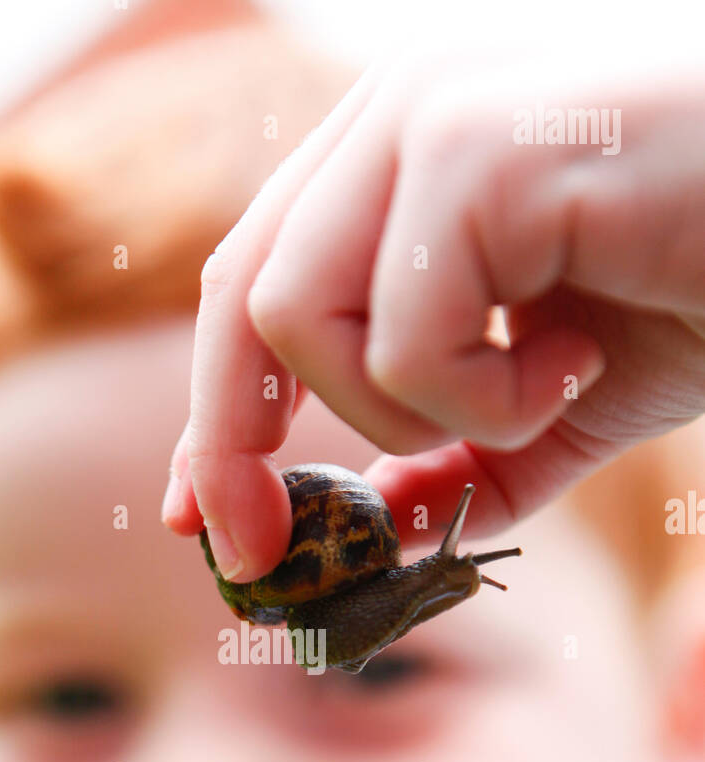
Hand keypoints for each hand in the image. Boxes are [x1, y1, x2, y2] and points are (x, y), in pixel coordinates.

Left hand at [161, 46, 704, 581]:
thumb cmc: (701, 280)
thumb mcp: (561, 401)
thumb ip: (464, 459)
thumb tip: (377, 522)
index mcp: (398, 156)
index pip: (250, 284)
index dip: (214, 414)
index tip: (199, 520)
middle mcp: (395, 115)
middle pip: (237, 299)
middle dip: (228, 447)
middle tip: (258, 552)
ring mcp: (431, 117)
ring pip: (302, 320)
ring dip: (415, 410)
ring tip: (540, 385)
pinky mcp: (481, 148)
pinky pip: (408, 339)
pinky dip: (489, 398)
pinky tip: (580, 353)